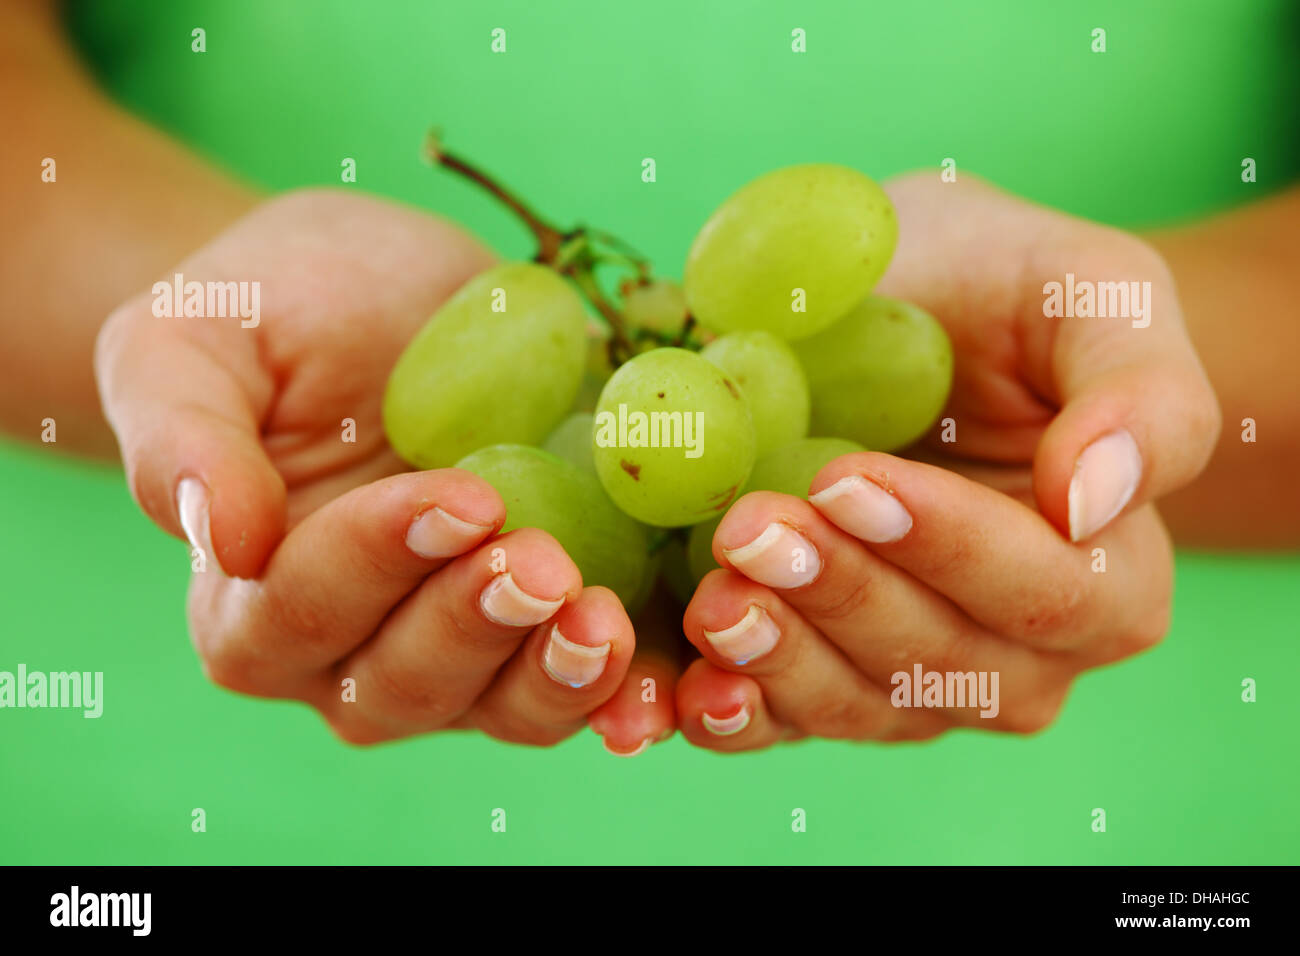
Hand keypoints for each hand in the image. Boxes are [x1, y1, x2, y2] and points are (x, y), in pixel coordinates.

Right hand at [95, 189, 659, 745]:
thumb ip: (182, 433)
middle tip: (544, 564)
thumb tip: (216, 538)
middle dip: (479, 627)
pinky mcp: (550, 624)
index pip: (302, 608)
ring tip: (605, 620)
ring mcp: (464, 650)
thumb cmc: (278, 307)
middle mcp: (356, 649)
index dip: (379, 563)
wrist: (388, 294)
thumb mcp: (192, 335)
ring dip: (559, 676)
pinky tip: (674, 681)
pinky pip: (590, 686)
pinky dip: (632, 692)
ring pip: (503, 706)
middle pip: (407, 681)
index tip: (458, 494)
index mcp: (254, 596)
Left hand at [673, 173, 1220, 749]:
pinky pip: (777, 721)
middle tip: (752, 529)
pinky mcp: (815, 676)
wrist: (906, 303)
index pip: (1041, 591)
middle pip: (937, 661)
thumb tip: (1096, 499)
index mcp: (1106, 577)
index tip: (849, 479)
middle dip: (840, 596)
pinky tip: (681, 692)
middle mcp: (1016, 655)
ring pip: (855, 704)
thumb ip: (1143, 396)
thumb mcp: (1097, 296)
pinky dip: (727, 714)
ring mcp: (910, 679)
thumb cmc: (1009, 292)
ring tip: (712, 595)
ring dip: (778, 660)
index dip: (946, 546)